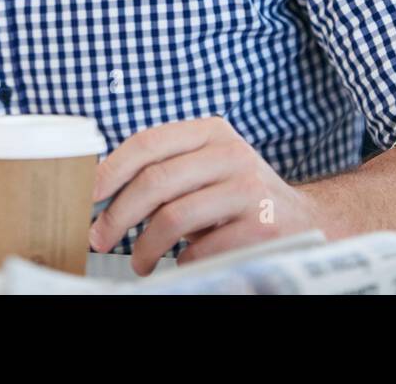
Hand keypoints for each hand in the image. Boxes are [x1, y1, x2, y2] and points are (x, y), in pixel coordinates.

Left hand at [88, 116, 322, 274]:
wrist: (307, 220)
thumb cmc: (239, 194)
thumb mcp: (206, 166)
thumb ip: (166, 168)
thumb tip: (102, 190)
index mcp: (209, 131)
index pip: (147, 143)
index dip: (111, 169)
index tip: (88, 195)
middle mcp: (229, 153)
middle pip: (155, 181)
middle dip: (118, 214)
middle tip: (98, 237)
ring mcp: (247, 189)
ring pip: (174, 217)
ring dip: (144, 246)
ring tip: (138, 261)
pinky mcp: (260, 226)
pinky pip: (202, 248)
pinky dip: (183, 261)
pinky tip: (181, 263)